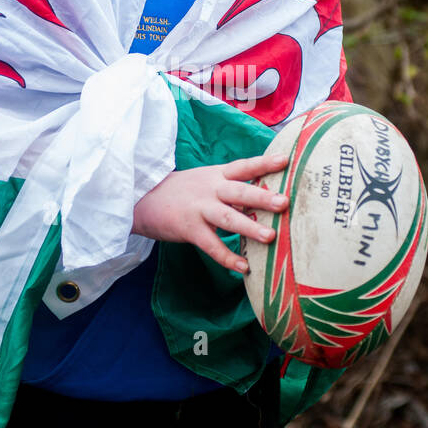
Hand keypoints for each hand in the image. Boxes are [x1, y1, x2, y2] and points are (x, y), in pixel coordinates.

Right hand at [132, 148, 291, 273]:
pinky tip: (244, 267)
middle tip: (284, 202)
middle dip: (262, 197)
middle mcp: (210, 189)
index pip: (243, 166)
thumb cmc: (182, 192)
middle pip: (239, 191)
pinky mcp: (188, 229)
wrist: (142, 199)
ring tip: (270, 237)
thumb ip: (232, 190)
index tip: (285, 160)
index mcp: (216, 175)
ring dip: (249, 228)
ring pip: (227, 217)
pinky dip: (227, 257)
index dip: (263, 163)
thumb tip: (263, 202)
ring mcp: (198, 209)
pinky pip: (211, 245)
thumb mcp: (206, 182)